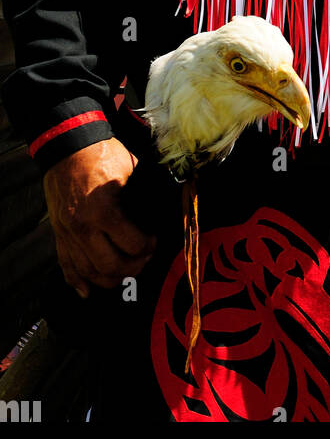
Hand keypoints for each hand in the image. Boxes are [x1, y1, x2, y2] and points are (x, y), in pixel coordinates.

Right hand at [43, 138, 156, 298]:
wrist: (66, 146)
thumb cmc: (100, 154)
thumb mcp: (130, 168)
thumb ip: (141, 194)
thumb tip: (162, 209)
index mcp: (104, 210)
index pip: (132, 244)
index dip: (148, 247)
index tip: (154, 242)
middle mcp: (83, 227)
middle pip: (110, 266)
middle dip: (133, 268)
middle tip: (144, 259)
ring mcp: (67, 233)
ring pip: (88, 272)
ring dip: (109, 279)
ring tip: (125, 273)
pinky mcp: (58, 234)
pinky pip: (65, 266)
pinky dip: (76, 282)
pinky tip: (87, 292)